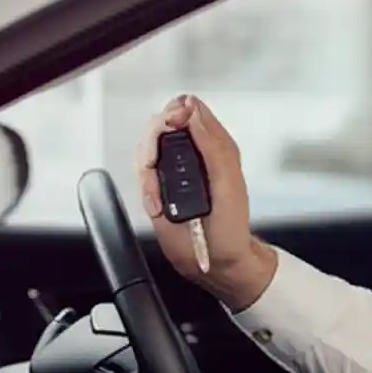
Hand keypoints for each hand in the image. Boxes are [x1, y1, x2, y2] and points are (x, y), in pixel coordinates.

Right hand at [136, 95, 276, 310]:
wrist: (217, 261)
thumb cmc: (230, 226)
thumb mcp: (229, 181)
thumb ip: (213, 144)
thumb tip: (194, 110)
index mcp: (213, 147)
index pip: (188, 111)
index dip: (177, 112)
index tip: (173, 121)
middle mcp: (190, 156)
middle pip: (159, 126)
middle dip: (154, 138)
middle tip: (158, 158)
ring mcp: (171, 172)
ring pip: (145, 149)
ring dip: (147, 167)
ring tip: (161, 194)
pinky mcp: (156, 190)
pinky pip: (140, 176)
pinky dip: (145, 188)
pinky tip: (158, 205)